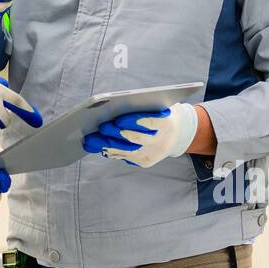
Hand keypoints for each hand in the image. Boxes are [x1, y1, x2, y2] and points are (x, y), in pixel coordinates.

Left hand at [82, 103, 198, 168]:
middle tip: (101, 127)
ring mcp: (153, 154)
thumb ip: (142, 105)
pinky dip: (111, 152)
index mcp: (167, 123)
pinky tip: (98, 146)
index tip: (119, 119)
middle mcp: (161, 141)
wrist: (176, 135)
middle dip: (116, 134)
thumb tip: (114, 105)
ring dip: (108, 145)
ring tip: (92, 139)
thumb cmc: (160, 114)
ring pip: (128, 151)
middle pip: (136, 139)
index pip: (152, 122)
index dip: (136, 121)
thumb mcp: (158, 106)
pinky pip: (125, 157)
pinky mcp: (145, 162)